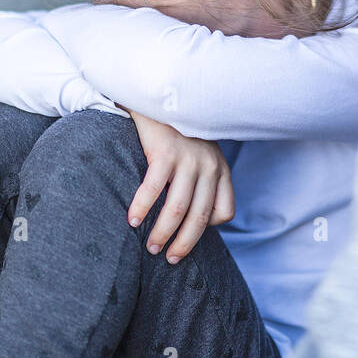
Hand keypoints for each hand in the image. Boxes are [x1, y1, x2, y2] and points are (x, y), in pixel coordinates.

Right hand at [126, 110, 234, 263]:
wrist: (158, 98)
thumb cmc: (175, 132)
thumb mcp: (200, 154)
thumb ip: (200, 181)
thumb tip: (190, 219)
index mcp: (220, 169)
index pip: (225, 211)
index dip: (208, 230)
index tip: (187, 240)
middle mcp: (210, 166)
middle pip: (200, 217)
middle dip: (184, 244)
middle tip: (168, 259)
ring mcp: (189, 159)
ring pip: (177, 209)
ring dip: (162, 233)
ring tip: (150, 247)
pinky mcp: (166, 152)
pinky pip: (153, 189)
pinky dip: (142, 208)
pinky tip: (132, 220)